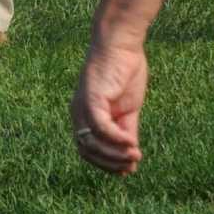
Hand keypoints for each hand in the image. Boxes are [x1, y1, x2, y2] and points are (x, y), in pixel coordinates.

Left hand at [70, 41, 147, 175]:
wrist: (122, 44)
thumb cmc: (124, 72)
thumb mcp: (127, 109)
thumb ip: (127, 131)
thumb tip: (131, 159)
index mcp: (84, 116)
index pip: (88, 150)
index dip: (106, 163)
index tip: (127, 169)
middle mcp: (78, 113)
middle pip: (87, 151)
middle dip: (110, 163)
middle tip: (132, 165)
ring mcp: (82, 106)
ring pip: (92, 143)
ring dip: (115, 155)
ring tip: (135, 156)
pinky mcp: (91, 99)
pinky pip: (101, 128)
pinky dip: (116, 139)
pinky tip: (131, 143)